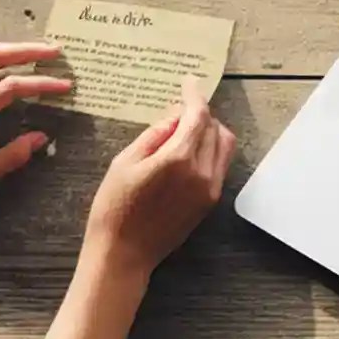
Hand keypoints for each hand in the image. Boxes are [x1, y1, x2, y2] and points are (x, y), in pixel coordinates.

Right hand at [85, 77, 235, 277]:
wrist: (123, 255)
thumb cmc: (114, 209)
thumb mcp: (125, 162)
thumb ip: (154, 135)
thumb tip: (174, 116)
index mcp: (178, 159)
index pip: (198, 116)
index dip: (194, 95)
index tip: (189, 82)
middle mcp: (202, 173)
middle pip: (215, 128)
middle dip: (200, 114)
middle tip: (177, 112)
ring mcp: (210, 190)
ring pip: (224, 146)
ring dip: (209, 131)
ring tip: (182, 132)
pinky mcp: (210, 203)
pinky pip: (219, 166)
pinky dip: (209, 151)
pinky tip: (185, 154)